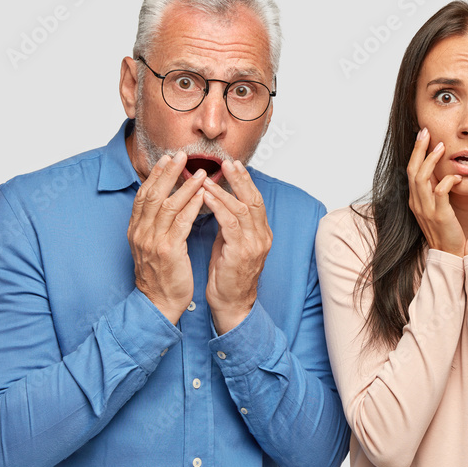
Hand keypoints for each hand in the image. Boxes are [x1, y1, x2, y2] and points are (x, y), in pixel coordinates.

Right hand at [128, 151, 206, 323]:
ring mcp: (153, 241)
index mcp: (136, 230)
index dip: (155, 176)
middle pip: (152, 194)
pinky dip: (192, 206)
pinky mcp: (168, 251)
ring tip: (199, 172)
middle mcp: (141, 232)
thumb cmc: (161, 274)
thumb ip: (156, 225)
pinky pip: (181, 223)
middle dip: (167, 173)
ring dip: (185, 186)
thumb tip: (165, 202)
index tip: (166, 159)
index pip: (143, 196)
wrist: (159, 302)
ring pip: (167, 205)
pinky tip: (203, 195)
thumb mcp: (152, 246)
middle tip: (180, 155)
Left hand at [202, 160, 272, 334]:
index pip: (255, 201)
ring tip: (207, 177)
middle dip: (240, 179)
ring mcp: (254, 244)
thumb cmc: (227, 276)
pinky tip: (206, 196)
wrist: (231, 304)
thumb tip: (218, 204)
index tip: (234, 166)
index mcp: (260, 233)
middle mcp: (261, 236)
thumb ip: (228, 225)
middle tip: (228, 162)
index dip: (245, 182)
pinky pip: (230, 223)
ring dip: (224, 190)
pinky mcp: (241, 252)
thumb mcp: (229, 244)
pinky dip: (218, 206)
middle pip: (253, 199)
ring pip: (242, 208)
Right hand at [407, 127, 465, 255]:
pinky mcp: (439, 216)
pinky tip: (456, 176)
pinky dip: (446, 182)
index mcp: (416, 199)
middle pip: (412, 170)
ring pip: (420, 178)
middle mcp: (417, 202)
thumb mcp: (438, 207)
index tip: (423, 135)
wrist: (451, 254)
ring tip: (441, 146)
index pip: (412, 170)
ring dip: (430, 161)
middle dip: (418, 149)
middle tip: (425, 132)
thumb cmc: (448, 230)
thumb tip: (444, 171)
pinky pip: (439, 193)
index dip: (416, 152)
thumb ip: (438, 190)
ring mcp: (426, 209)